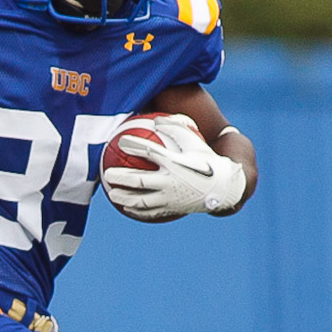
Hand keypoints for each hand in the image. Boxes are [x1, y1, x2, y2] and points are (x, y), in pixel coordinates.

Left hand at [100, 114, 245, 221]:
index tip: (120, 140)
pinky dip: (137, 210)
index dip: (133, 144)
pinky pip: (151, 211)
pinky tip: (127, 208)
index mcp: (175, 162)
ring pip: (142, 199)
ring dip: (125, 197)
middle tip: (107, 174)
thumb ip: (176, 128)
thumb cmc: (207, 161)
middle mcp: (170, 181)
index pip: (149, 151)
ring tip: (112, 194)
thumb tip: (156, 120)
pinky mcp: (172, 208)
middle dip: (121, 177)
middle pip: (139, 180)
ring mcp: (170, 197)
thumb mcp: (194, 141)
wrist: (224, 187)